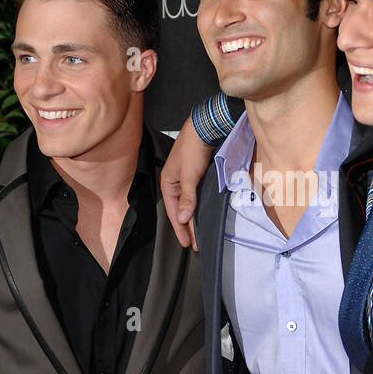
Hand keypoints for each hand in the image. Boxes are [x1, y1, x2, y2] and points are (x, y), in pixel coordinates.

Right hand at [160, 117, 215, 251]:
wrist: (204, 129)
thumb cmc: (192, 150)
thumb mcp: (189, 176)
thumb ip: (187, 199)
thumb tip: (183, 219)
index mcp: (168, 184)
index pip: (173, 213)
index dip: (181, 229)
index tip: (188, 244)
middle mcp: (174, 184)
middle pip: (180, 211)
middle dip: (187, 228)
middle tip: (195, 244)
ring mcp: (184, 180)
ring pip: (187, 205)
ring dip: (192, 219)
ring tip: (198, 233)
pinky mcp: (195, 176)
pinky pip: (194, 197)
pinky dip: (197, 207)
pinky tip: (202, 214)